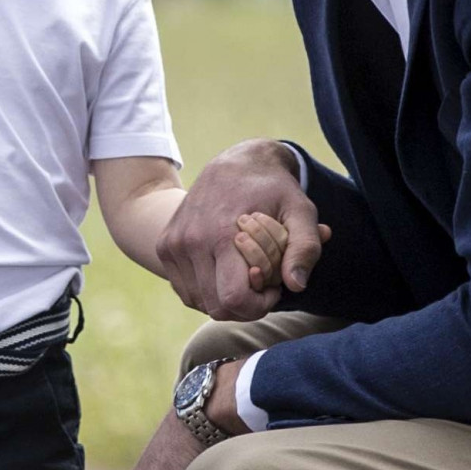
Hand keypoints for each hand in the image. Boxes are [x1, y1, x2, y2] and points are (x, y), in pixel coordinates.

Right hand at [159, 140, 328, 320]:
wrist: (234, 162)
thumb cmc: (274, 189)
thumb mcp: (301, 211)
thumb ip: (305, 248)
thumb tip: (296, 286)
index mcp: (222, 234)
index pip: (234, 299)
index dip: (259, 304)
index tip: (274, 286)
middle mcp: (191, 241)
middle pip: (217, 307)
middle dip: (246, 305)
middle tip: (262, 280)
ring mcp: (173, 245)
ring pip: (199, 302)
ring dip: (225, 299)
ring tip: (244, 272)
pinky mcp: (165, 246)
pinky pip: (186, 291)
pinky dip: (207, 291)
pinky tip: (226, 270)